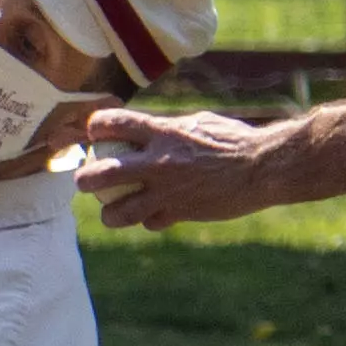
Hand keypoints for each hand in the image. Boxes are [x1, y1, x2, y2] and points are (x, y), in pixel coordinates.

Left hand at [77, 106, 276, 231]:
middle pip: (103, 172)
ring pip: (120, 211)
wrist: (261, 168)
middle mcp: (159, 162)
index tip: (94, 133)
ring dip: (109, 214)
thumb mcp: (198, 124)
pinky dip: (148, 220)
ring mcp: (168, 191)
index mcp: (163, 132)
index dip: (96, 127)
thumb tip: (149, 129)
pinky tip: (152, 215)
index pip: (113, 123)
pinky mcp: (180, 213)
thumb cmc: (233, 140)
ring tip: (109, 213)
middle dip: (86, 178)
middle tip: (84, 181)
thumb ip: (169, 129)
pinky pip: (151, 221)